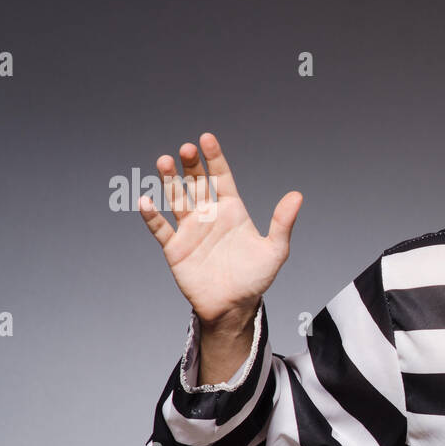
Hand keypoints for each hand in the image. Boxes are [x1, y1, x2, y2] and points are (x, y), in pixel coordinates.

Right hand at [138, 132, 301, 327]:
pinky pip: (160, 228)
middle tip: (185, 149)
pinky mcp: (175, 248)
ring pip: (177, 199)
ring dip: (169, 181)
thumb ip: (282, 223)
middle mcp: (209, 216)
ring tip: (164, 162)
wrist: (233, 306)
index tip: (206, 139)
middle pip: (196, 183)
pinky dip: (152, 215)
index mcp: (232, 211)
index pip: (221, 178)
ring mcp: (190, 230)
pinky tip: (147, 200)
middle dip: (190, 165)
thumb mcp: (275, 250)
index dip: (214, 158)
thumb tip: (297, 196)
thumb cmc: (256, 279)